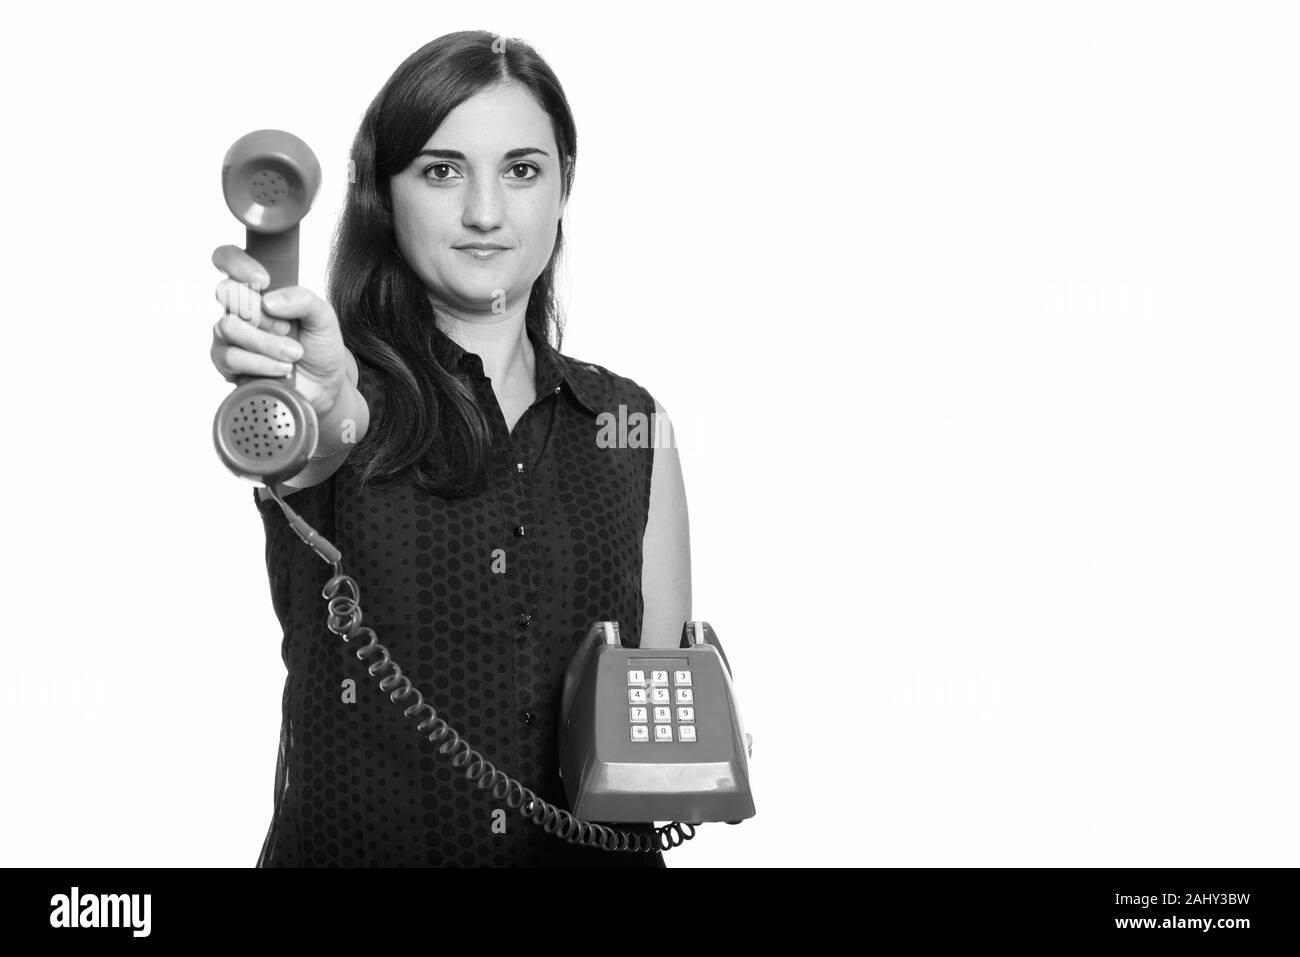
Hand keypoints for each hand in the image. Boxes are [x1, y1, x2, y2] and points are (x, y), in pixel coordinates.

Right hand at [210, 245, 349, 416]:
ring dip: (267, 342)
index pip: (227, 259)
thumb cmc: (319, 346)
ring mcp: (229, 336)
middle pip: (224, 291)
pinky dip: (261, 363)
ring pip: (228, 326)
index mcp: (257, 290)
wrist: (323, 385)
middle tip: (286, 328)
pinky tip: (282, 368)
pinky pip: (230, 357)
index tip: (264, 280)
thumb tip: (269, 301)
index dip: (237, 263)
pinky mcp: (226, 364)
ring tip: (293, 354)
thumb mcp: (324, 317)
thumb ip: (303, 299)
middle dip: (259, 312)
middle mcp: (237, 310)